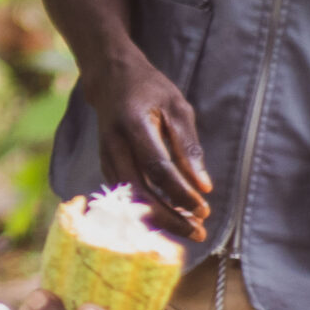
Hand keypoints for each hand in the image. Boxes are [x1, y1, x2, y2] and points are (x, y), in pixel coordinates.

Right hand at [89, 48, 209, 240]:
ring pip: (129, 199)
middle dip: (169, 217)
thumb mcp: (177, 108)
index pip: (158, 168)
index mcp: (134, 124)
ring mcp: (105, 156)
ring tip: (190, 227)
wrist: (110, 78)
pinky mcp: (105, 165)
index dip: (181, 193)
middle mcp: (114, 144)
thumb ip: (189, 147)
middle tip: (199, 231)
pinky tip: (171, 215)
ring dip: (159, 218)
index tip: (204, 209)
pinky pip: (125, 195)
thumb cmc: (150, 90)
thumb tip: (204, 187)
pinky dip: (148, 210)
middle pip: (139, 192)